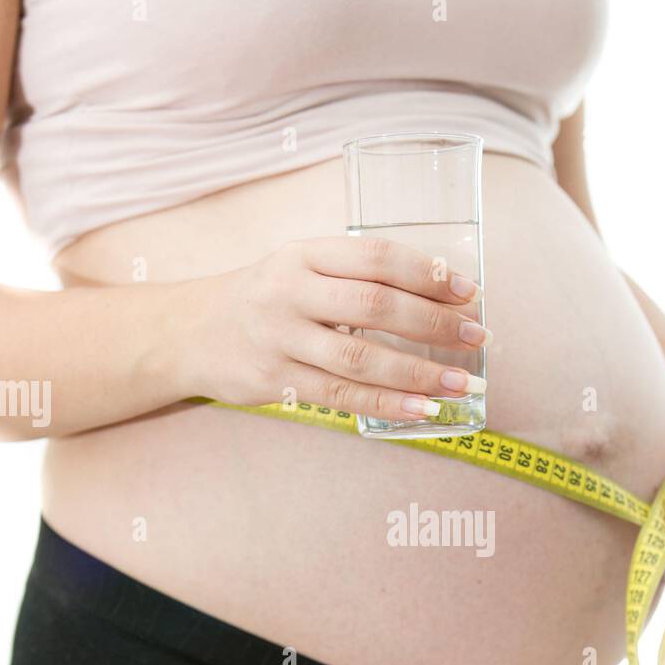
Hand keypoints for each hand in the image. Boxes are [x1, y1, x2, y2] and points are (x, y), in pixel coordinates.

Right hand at [187, 236, 488, 420]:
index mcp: (304, 254)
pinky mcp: (274, 381)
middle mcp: (290, 292)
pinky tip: (422, 410)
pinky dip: (386, 404)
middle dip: (435, 323)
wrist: (187, 332)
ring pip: (361, 358)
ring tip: (462, 383)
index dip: (428, 273)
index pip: (376, 257)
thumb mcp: (300, 268)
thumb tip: (438, 299)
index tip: (469, 291)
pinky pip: (340, 396)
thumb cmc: (264, 299)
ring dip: (420, 373)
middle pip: (375, 306)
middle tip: (477, 337)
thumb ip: (354, 277)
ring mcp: (280, 339)